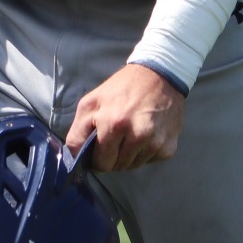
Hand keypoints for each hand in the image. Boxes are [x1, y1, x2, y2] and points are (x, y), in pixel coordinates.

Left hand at [65, 63, 184, 171]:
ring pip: (135, 166)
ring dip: (130, 155)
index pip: (102, 163)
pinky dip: (146, 152)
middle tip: (116, 137)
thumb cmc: (121, 88)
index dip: (98, 158)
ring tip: (131, 132)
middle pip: (119, 167)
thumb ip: (78, 132)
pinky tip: (146, 133)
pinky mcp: (169, 147)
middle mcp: (138, 136)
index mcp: (114, 124)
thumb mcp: (91, 102)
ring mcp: (155, 143)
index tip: (100, 148)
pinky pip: (151, 161)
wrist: (159, 75)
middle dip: (113, 156)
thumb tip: (73, 158)